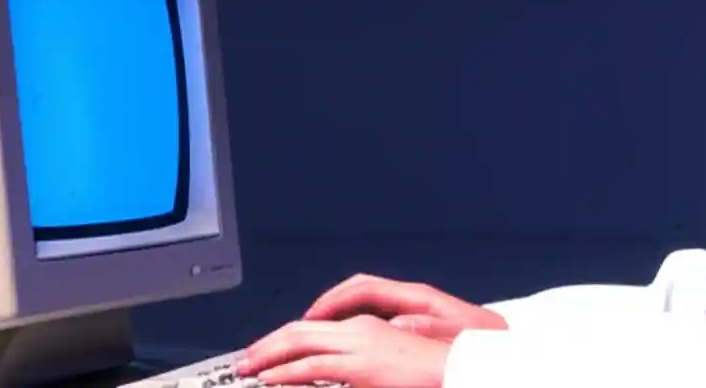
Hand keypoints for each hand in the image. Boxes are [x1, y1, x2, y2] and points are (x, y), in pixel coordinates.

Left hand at [236, 314, 448, 387]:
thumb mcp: (387, 366)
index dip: (284, 337)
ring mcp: (360, 345)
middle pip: (300, 329)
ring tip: (248, 368)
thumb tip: (336, 375)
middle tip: (245, 360)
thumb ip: (360, 367)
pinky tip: (270, 379)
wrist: (460, 369)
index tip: (265, 351)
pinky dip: (285, 371)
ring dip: (268, 355)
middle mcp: (359, 329)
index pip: (314, 326)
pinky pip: (312, 366)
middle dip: (268, 343)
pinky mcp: (362, 366)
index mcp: (366, 327)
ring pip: (299, 342)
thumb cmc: (430, 372)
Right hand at [305, 273, 506, 341]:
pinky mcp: (414, 322)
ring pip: (363, 306)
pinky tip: (343, 347)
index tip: (311, 315)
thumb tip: (397, 323)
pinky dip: (353, 327)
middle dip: (325, 307)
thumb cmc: (484, 341)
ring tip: (311, 339)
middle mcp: (410, 298)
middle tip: (299, 328)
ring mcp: (411, 309)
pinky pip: (375, 320)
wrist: (505, 343)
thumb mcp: (458, 334)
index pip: (364, 288)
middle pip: (357, 293)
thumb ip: (428, 327)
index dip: (333, 300)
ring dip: (336, 318)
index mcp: (417, 297)